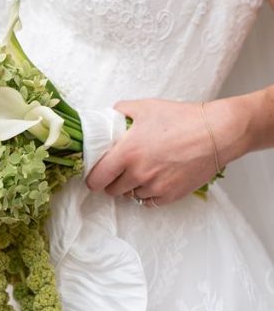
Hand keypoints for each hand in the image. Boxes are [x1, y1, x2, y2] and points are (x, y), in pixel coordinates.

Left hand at [86, 96, 250, 205]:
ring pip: (131, 196)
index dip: (93, 178)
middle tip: (121, 170)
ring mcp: (155, 187)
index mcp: (127, 153)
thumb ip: (120, 112)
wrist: (217, 133)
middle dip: (113, 181)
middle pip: (112, 190)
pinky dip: (149, 194)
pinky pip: (149, 202)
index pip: (96, 179)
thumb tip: (107, 118)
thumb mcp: (145, 107)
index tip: (97, 174)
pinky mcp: (170, 196)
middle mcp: (138, 174)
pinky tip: (156, 179)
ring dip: (132, 187)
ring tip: (143, 171)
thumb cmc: (182, 118)